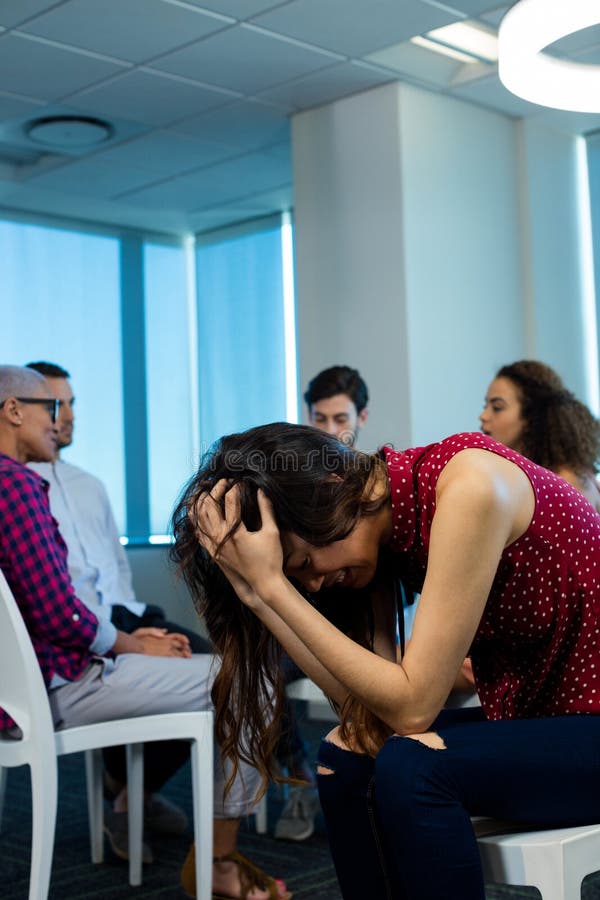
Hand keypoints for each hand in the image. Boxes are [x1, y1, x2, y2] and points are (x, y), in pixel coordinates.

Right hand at [131, 627, 191, 657]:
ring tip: (188, 658)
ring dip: (184, 654)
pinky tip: (181, 662)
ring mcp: (164, 649)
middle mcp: (165, 641)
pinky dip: (179, 659)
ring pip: (179, 652)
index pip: (176, 636)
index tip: (187, 642)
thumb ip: (155, 630)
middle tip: (189, 653)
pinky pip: (174, 658)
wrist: (130, 647)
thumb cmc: (134, 640)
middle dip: (185, 648)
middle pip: (180, 644)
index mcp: (161, 636)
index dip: (183, 638)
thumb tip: (165, 631)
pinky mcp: (162, 656)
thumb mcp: (143, 630)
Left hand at [192, 480, 283, 607]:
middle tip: (225, 482)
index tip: (241, 481)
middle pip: (209, 505)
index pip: (231, 501)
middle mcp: (220, 538)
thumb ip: (266, 509)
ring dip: (201, 501)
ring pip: (199, 519)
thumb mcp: (272, 531)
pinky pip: (199, 534)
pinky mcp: (213, 553)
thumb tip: (262, 489)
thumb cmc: (270, 558)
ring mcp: (214, 546)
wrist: (263, 583)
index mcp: (235, 532)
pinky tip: (198, 511)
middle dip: (216, 489)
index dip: (236, 487)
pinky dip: (196, 520)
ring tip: (208, 489)